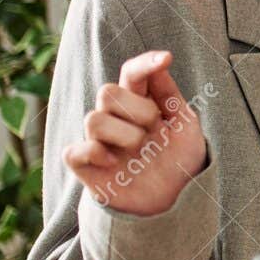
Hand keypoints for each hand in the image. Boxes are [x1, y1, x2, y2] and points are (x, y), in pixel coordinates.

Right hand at [61, 50, 206, 215]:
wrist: (176, 201)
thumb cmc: (180, 159)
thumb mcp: (184, 125)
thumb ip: (169, 93)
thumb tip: (160, 59)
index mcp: (139, 103)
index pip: (132, 74)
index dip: (144, 63)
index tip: (166, 59)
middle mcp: (115, 118)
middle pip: (107, 92)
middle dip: (138, 111)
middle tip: (155, 130)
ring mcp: (99, 141)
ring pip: (93, 119)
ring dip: (124, 134)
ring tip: (141, 150)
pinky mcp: (86, 167)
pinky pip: (74, 151)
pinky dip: (96, 153)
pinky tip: (116, 164)